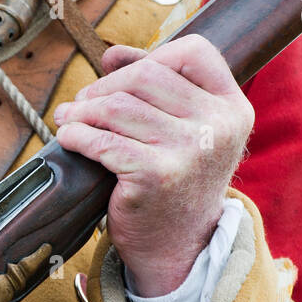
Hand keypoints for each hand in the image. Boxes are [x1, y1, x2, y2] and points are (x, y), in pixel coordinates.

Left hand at [52, 36, 253, 294]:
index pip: (194, 52)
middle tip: (81, 104)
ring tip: (69, 120)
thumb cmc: (176, 183)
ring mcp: (190, 151)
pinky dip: (77, 135)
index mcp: (233, 108)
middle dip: (103, 86)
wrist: (178, 248)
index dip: (150, 56)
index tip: (117, 74)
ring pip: (118, 106)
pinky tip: (68, 139)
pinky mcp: (157, 174)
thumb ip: (159, 88)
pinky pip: (103, 140)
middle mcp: (218, 126)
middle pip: (146, 75)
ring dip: (82, 110)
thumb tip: (112, 53)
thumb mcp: (185, 132)